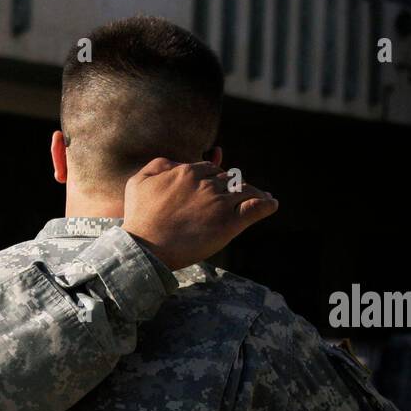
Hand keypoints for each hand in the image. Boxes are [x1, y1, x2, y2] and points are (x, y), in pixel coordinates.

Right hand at [122, 158, 277, 270]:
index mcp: (187, 172)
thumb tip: (178, 162)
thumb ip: (159, 165)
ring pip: (246, 190)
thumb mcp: (138, 182)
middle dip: (235, 185)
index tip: (221, 183)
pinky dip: (267, 204)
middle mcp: (207, 184)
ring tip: (263, 197)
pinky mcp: (229, 223)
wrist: (145, 248)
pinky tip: (272, 203)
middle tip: (241, 194)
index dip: (217, 176)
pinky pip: (257, 207)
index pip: (211, 168)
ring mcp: (219, 203)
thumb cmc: (138, 218)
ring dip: (255, 192)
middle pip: (230, 178)